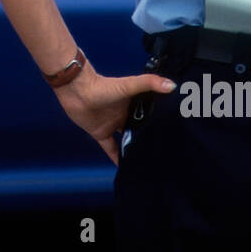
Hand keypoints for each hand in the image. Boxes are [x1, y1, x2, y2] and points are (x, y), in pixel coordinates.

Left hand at [55, 65, 174, 164]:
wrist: (76, 90)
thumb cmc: (102, 86)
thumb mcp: (128, 85)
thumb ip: (149, 83)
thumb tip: (172, 85)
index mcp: (133, 103)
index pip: (150, 113)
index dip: (161, 120)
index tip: (175, 130)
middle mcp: (125, 115)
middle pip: (140, 127)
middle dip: (149, 136)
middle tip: (165, 151)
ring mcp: (113, 124)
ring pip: (127, 139)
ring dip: (134, 147)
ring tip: (149, 161)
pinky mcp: (101, 133)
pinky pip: (111, 148)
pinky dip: (117, 158)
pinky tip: (125, 168)